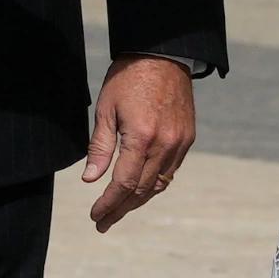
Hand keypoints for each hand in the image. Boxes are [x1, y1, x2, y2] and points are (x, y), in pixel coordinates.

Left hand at [83, 56, 196, 232]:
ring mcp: (180, 143)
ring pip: (158, 185)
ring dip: (138, 202)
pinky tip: (140, 191)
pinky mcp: (187, 138)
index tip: (95, 215)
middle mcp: (165, 144)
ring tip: (118, 211)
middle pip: (142, 190)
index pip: (124, 183)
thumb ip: (99, 146)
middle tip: (102, 222)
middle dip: (120, 209)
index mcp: (141, 137)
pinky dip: (154, 186)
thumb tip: (90, 179)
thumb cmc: (128, 78)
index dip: (108, 203)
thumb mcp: (106, 109)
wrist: (163, 54)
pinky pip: (170, 171)